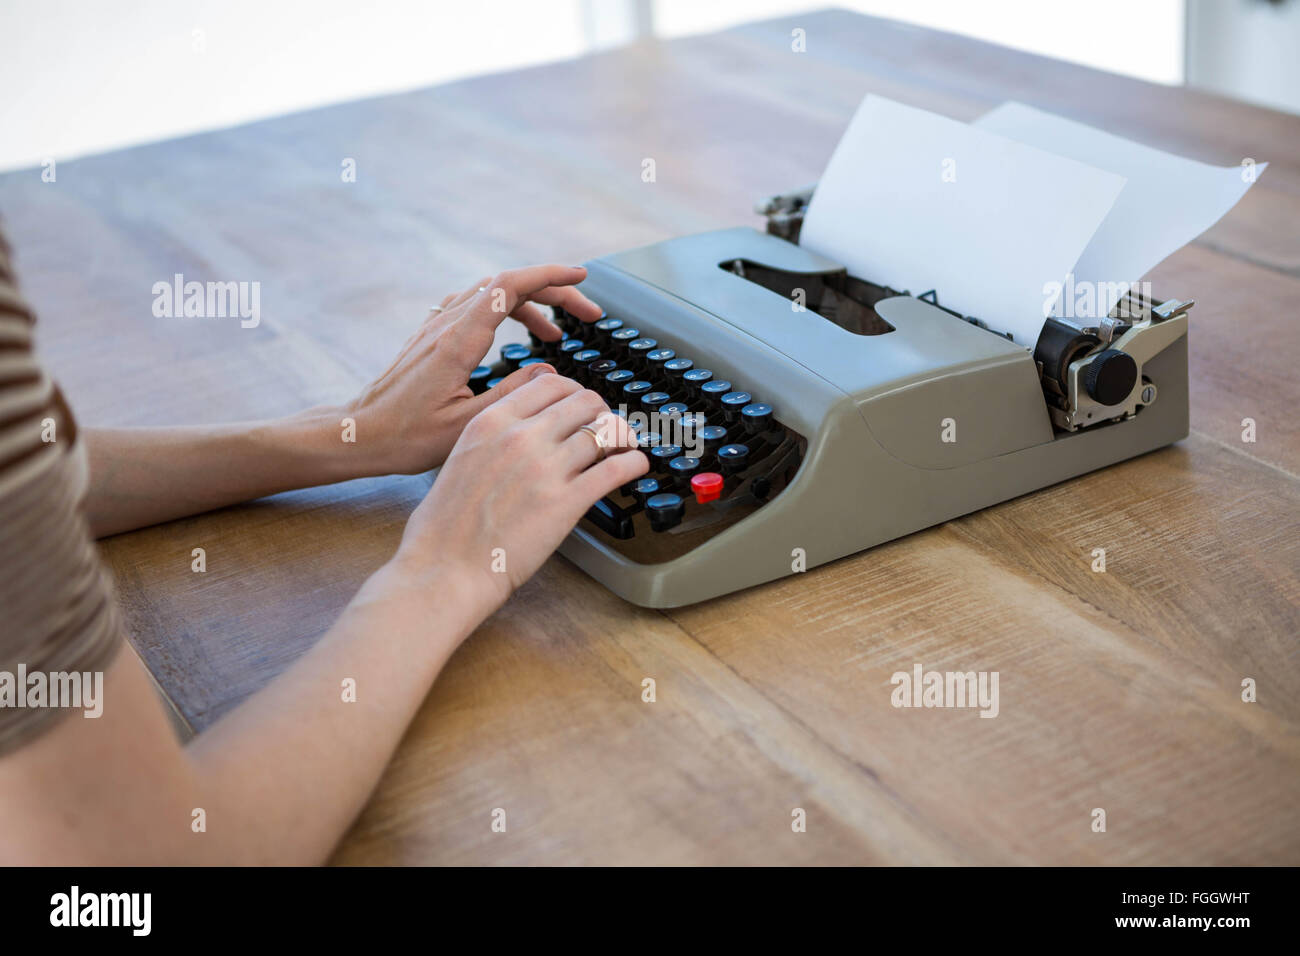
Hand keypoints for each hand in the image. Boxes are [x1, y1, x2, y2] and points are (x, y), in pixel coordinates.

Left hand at [341, 264, 604, 476]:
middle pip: (507, 285)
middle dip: (552, 291)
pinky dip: (507, 312)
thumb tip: (548, 371)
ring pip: (492, 294)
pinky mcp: (432, 336)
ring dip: (531, 303)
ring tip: (557, 332)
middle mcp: (446, 325)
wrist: (361, 434)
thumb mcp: (467, 425)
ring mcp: (436, 326)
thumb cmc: (406, 437)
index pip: (509, 287)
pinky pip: (476, 306)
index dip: (549, 277)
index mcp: (457, 341)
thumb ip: (512, 395)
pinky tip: (519, 335)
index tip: (580, 279)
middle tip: (587, 313)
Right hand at [394, 373, 648, 612]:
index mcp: (492, 421)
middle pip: (584, 401)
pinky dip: (635, 462)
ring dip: (621, 437)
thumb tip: (527, 425)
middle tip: (604, 430)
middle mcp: (521, 436)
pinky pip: (617, 468)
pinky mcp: (567, 501)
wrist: (443, 567)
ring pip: (605, 429)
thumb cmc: (445, 524)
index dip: (575, 394)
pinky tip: (636, 466)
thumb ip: (495, 433)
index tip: (581, 408)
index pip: (551, 383)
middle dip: (601, 412)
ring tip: (622, 449)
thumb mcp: (462, 456)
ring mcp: (546, 468)